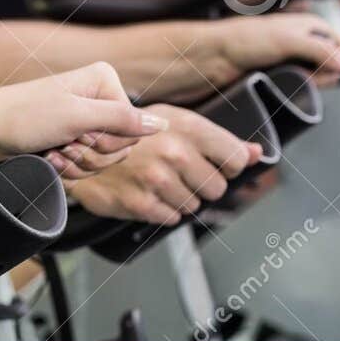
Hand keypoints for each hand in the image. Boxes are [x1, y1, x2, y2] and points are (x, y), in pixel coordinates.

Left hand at [0, 62, 166, 167]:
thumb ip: (123, 121)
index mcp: (104, 81)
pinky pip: (85, 165)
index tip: (77, 131)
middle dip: (90, 153)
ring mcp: (84, 119)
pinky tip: (47, 156)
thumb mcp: (77, 117)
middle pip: (120, 147)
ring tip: (52, 148)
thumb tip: (161, 125)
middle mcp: (97, 97)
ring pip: (103, 160)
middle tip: (63, 140)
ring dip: (76, 162)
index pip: (133, 128)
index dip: (106, 140)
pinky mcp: (71, 138)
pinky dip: (66, 167)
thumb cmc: (22, 115)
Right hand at [63, 106, 261, 224]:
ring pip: (195, 205)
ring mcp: (157, 179)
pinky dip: (163, 210)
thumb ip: (219, 140)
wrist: (82, 149)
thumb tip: (257, 153)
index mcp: (187, 127)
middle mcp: (175, 151)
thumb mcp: (175, 122)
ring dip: (181, 198)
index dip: (226, 165)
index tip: (213, 163)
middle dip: (202, 185)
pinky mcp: (142, 203)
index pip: (235, 159)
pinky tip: (148, 193)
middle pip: (218, 188)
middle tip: (179, 173)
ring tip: (159, 181)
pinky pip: (173, 218)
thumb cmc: (132, 135)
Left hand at [191, 12, 339, 87]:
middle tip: (310, 74)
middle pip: (334, 64)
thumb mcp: (288, 40)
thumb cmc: (246, 40)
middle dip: (327, 72)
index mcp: (309, 25)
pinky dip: (301, 87)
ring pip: (319, 77)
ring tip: (296, 77)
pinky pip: (303, 86)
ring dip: (313, 81)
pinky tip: (290, 84)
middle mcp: (304, 41)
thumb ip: (320, 51)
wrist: (215, 57)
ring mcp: (293, 60)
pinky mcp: (283, 75)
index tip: (334, 66)